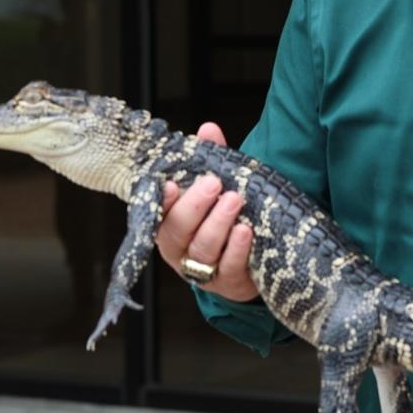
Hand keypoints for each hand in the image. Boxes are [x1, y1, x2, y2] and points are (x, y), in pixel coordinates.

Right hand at [152, 122, 260, 302]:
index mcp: (169, 223)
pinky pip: (228, 267)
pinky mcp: (227, 283)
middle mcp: (179, 249)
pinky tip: (245, 231)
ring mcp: (201, 270)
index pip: (158, 212)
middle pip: (177, 231)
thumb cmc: (227, 218)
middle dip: (194, 206)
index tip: (171, 184)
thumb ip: (212, 159)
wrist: (255, 260)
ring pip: (202, 249)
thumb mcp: (219, 187)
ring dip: (218, 224)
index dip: (162, 200)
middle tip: (213, 184)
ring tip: (235, 200)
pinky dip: (237, 249)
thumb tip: (208, 129)